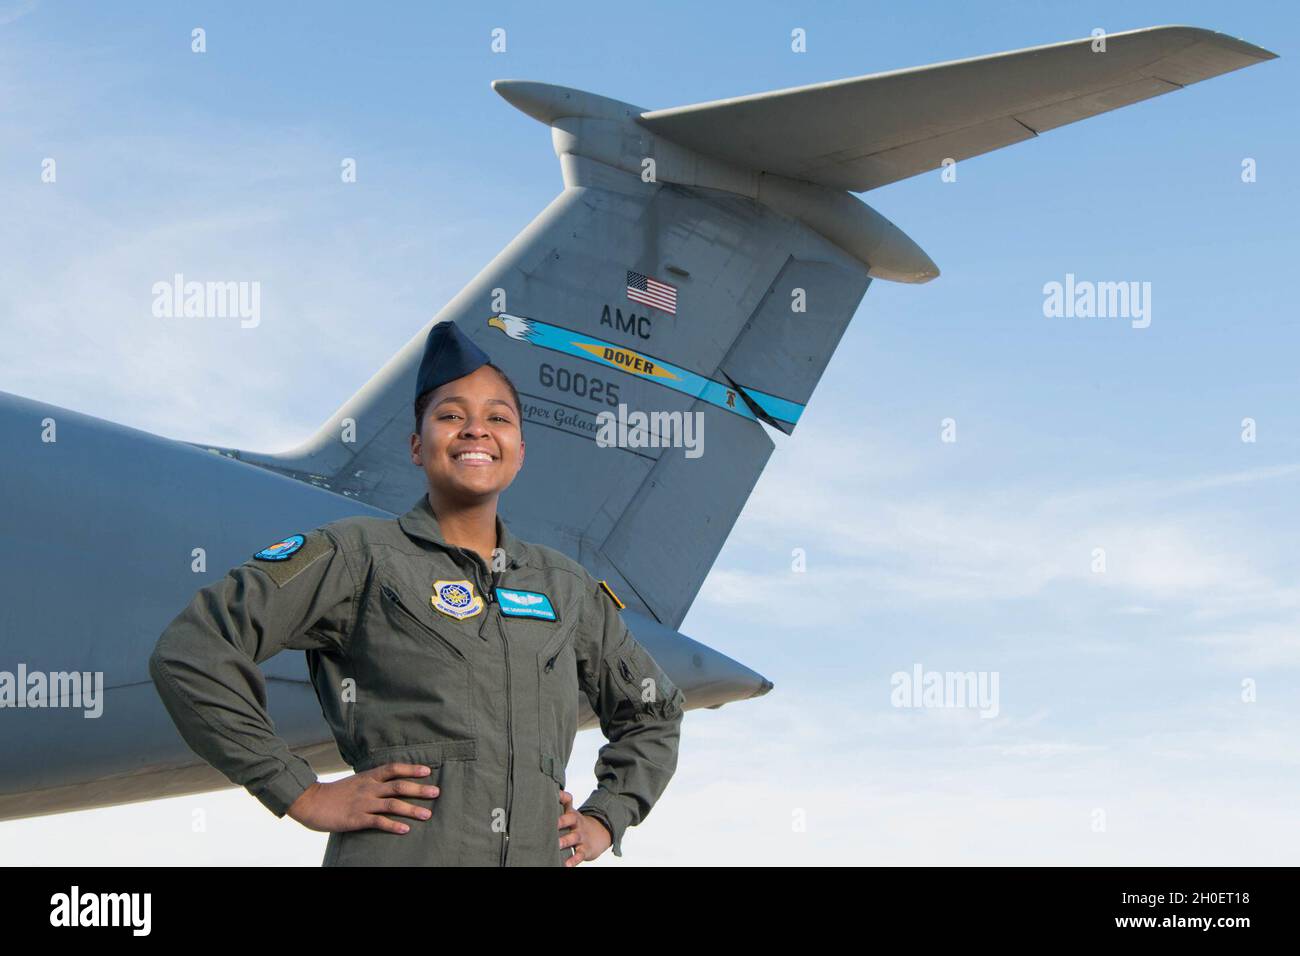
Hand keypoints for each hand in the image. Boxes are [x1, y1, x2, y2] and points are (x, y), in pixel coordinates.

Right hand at [286, 763, 438, 833]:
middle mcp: (369, 788)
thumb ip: (372, 781)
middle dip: (419, 789)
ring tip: (427, 814)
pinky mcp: (357, 819)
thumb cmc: (334, 793)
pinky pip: (378, 822)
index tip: (427, 770)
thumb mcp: (356, 781)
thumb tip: (390, 782)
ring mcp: (363, 803)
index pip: (393, 769)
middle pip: (398, 786)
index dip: (411, 769)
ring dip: (412, 809)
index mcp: (368, 777)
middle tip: (436, 792)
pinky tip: (405, 830)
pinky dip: (393, 826)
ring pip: (392, 804)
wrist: (310, 802)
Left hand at [557, 789, 610, 865]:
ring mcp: (581, 837)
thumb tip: (550, 792)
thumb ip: (561, 803)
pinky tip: (566, 865)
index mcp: (572, 814)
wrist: (600, 834)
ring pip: (572, 838)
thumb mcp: (571, 812)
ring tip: (557, 844)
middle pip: (570, 819)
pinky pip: (579, 855)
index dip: (562, 797)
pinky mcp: (585, 850)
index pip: (568, 801)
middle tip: (552, 822)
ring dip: (564, 841)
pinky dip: (573, 861)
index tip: (554, 794)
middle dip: (560, 820)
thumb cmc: (578, 824)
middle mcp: (577, 824)